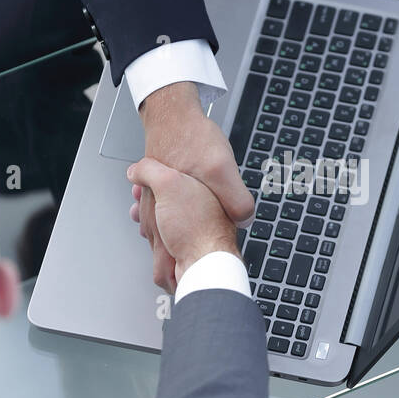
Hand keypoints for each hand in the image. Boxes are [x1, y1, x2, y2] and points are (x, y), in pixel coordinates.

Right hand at [136, 81, 252, 291]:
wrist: (171, 109)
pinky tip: (170, 230)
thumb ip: (234, 198)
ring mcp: (152, 196)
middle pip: (160, 249)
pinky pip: (155, 214)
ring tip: (176, 269)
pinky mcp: (155, 185)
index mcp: (169, 207)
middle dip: (172, 268)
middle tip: (183, 287)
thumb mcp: (221, 167)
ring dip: (165, 250)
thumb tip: (245, 220)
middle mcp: (156, 205)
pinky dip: (162, 226)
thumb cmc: (192, 136)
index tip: (189, 288)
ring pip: (155, 233)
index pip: (168, 253)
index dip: (178, 274)